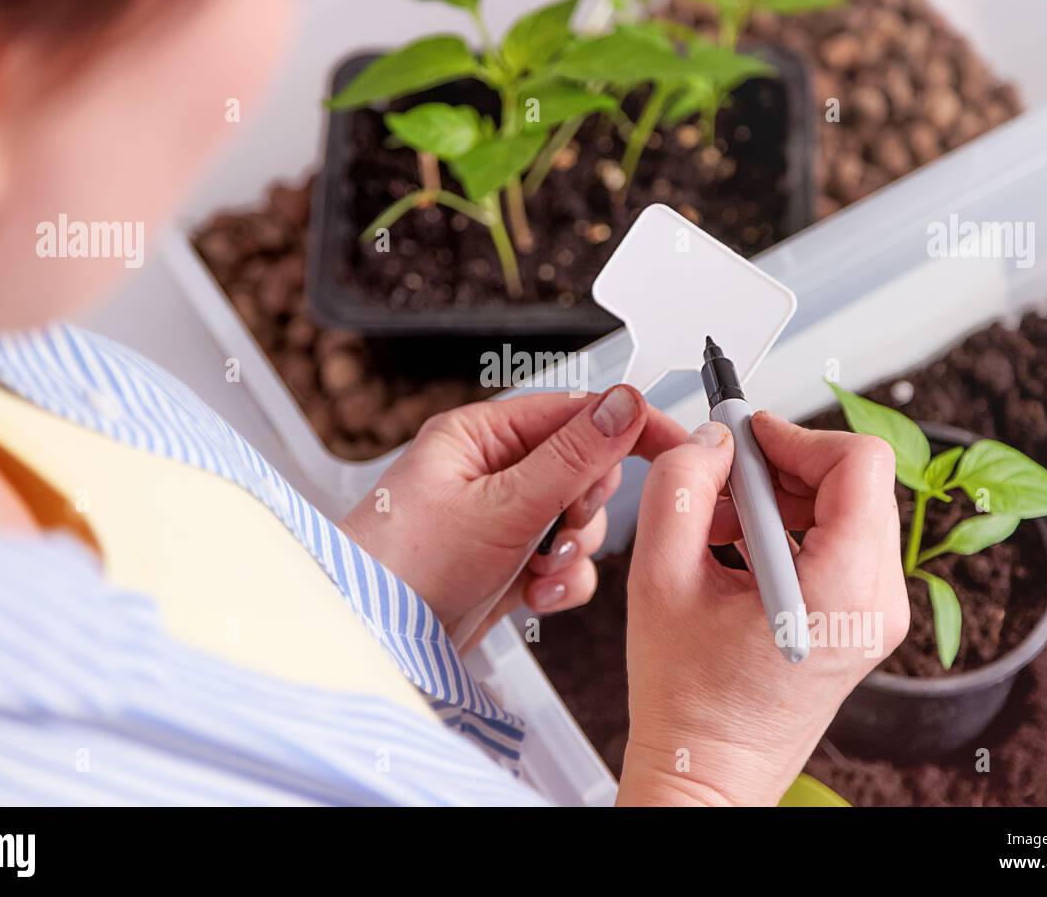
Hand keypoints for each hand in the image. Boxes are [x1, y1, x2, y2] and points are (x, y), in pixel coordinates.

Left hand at [340, 386, 686, 648]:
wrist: (371, 641)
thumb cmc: (403, 566)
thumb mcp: (502, 505)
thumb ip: (572, 456)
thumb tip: (623, 404)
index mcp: (481, 436)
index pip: (574, 411)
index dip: (627, 427)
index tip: (674, 444)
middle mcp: (491, 472)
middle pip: (583, 469)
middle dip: (584, 507)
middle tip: (563, 527)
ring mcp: (500, 520)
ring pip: (577, 520)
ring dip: (571, 550)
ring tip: (540, 570)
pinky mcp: (505, 564)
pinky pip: (561, 561)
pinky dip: (559, 580)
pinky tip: (534, 596)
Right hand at [617, 412, 908, 806]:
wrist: (707, 770)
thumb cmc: (687, 700)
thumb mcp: (660, 578)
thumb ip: (680, 488)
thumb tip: (711, 439)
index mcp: (843, 590)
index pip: (859, 463)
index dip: (796, 436)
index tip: (747, 440)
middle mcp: (876, 601)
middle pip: (853, 481)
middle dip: (779, 469)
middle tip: (718, 485)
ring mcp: (873, 613)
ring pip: (844, 507)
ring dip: (777, 499)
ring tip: (716, 529)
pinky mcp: (858, 618)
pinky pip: (836, 541)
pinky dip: (785, 529)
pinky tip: (735, 553)